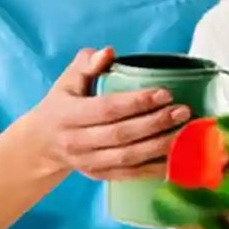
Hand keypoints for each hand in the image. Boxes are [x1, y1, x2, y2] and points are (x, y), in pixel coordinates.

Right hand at [24, 47, 191, 180]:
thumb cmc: (62, 104)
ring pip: (128, 157)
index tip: (165, 93)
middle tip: (183, 111)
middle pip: (121, 135)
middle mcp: (77, 142)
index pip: (107, 109)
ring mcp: (88, 163)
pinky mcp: (99, 176)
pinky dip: (154, 168)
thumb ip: (88, 63)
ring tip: (185, 131)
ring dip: (160, 146)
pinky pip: (130, 174)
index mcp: (69, 115)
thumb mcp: (68, 80)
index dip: (137, 102)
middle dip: (156, 123)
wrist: (42, 143)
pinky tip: (176, 157)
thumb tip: (109, 52)